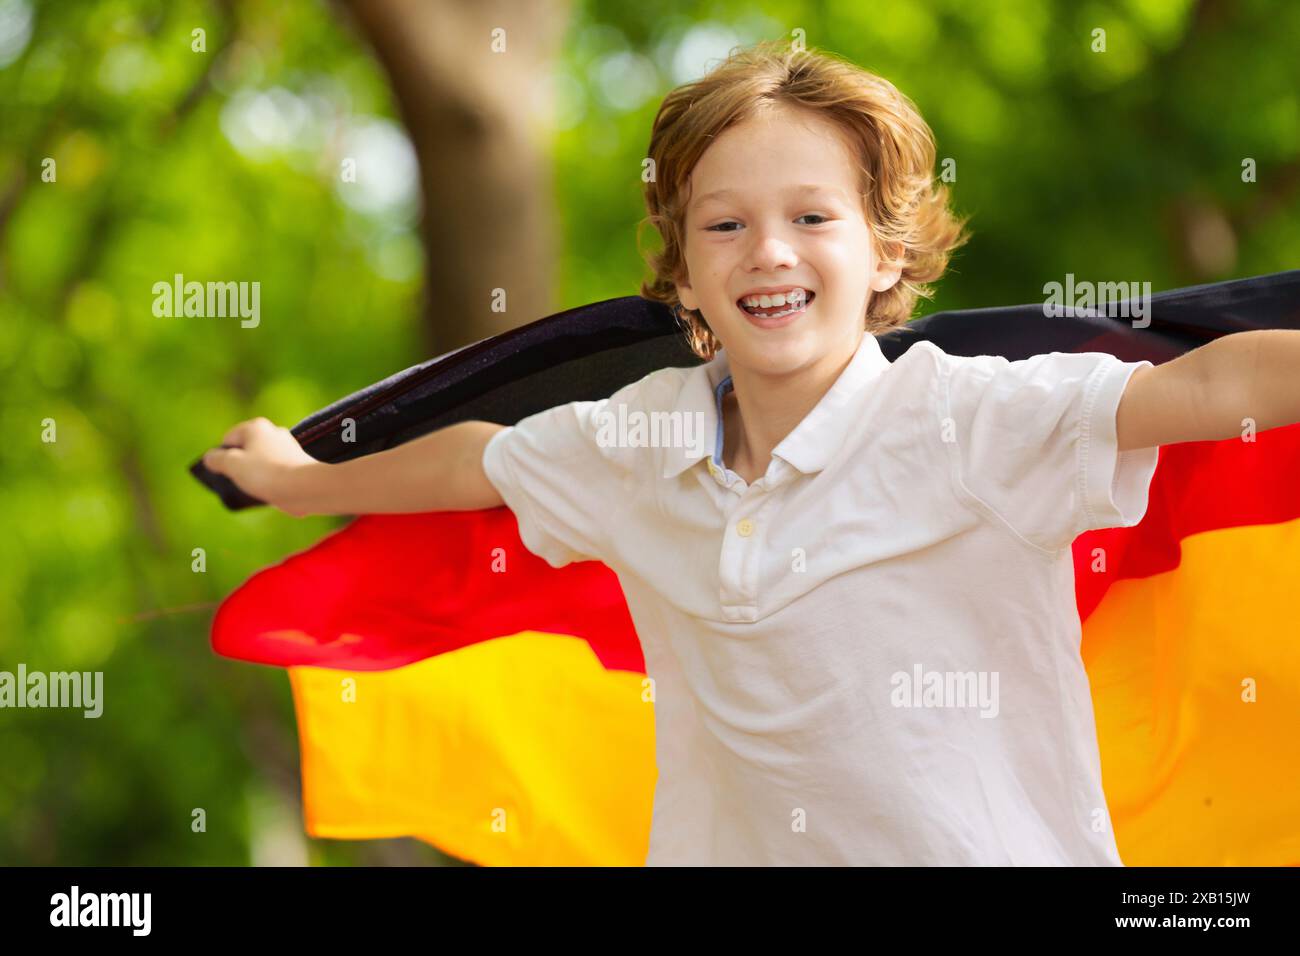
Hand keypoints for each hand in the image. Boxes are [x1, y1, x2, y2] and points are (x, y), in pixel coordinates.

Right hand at [202, 417, 317, 515]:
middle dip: (241, 466)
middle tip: (240, 482)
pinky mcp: (299, 464)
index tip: (224, 472)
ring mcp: (289, 447)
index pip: (229, 439)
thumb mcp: (232, 465)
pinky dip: (273, 482)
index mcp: (256, 427)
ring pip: (263, 462)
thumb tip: (210, 457)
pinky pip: (278, 472)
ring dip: (257, 476)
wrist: (304, 487)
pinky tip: (272, 493)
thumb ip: (216, 459)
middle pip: (247, 450)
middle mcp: (274, 432)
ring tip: (257, 489)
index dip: (222, 456)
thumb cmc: (265, 472)